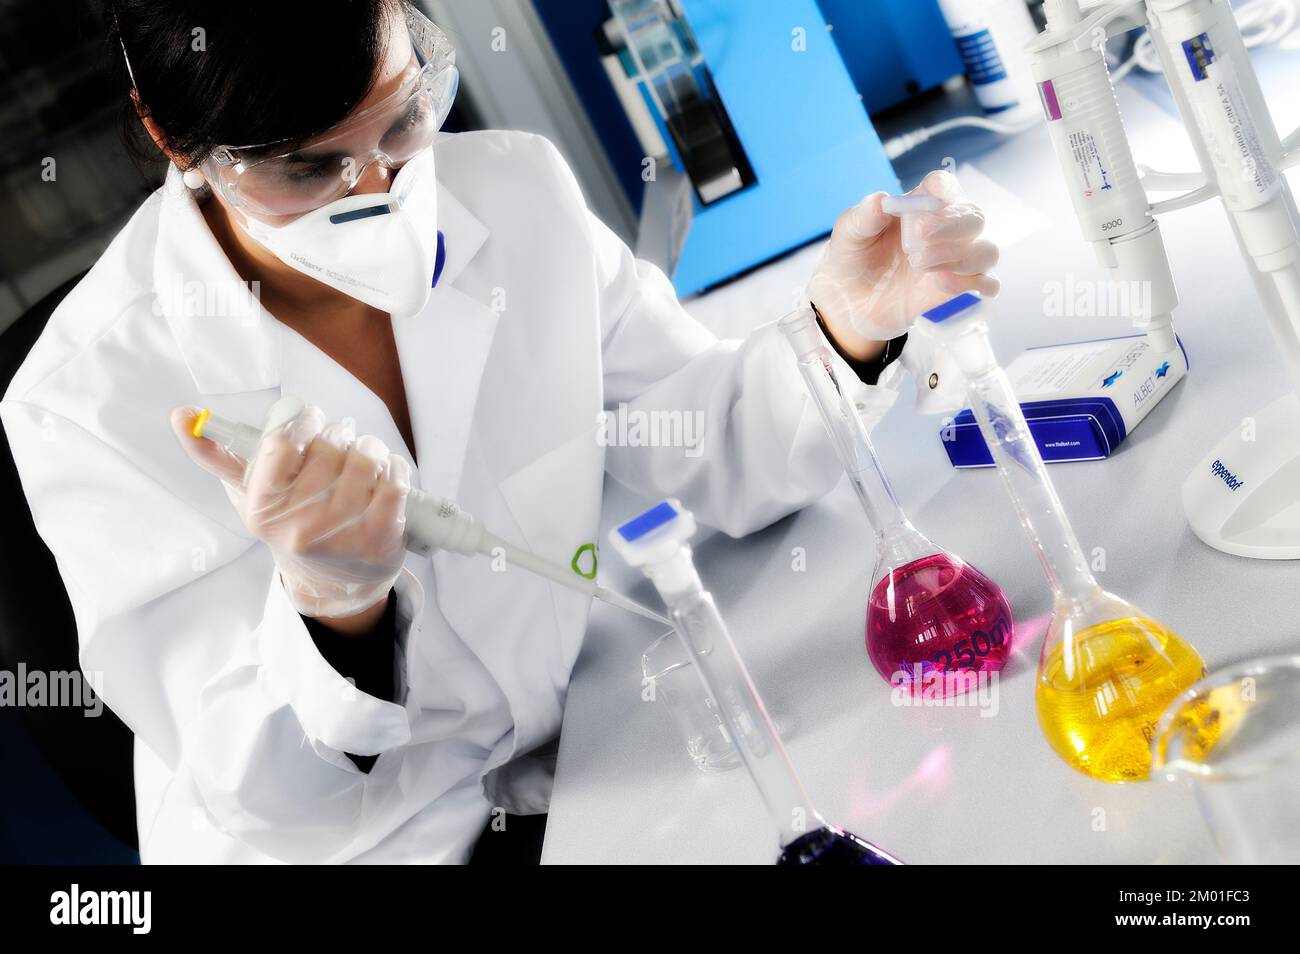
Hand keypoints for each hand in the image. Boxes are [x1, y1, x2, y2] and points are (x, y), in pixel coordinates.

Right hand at [172, 404, 409, 619]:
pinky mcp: (379, 539)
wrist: (332, 583)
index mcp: (262, 509)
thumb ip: (217, 456)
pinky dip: (394, 468)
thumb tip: (181, 416)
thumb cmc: (292, 526)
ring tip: (364, 458)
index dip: (302, 421)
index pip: (281, 442)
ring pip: (365, 460)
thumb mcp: (251, 496)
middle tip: (340, 445)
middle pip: (329, 447)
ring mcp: (341, 534)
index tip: (310, 420)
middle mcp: (299, 525)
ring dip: (369, 449)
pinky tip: (385, 474)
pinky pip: (394, 482)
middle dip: (339, 436)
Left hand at [808, 170, 999, 360]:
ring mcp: (955, 259)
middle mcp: (945, 229)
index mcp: (921, 206)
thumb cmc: (853, 259)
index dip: (944, 188)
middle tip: (920, 235)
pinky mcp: (958, 287)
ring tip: (920, 264)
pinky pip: (987, 282)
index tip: (934, 193)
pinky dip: (974, 281)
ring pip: (986, 250)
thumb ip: (863, 217)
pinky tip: (941, 282)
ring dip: (960, 255)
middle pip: (973, 217)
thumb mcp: (848, 235)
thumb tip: (880, 200)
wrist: (850, 303)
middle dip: (951, 225)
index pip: (944, 187)